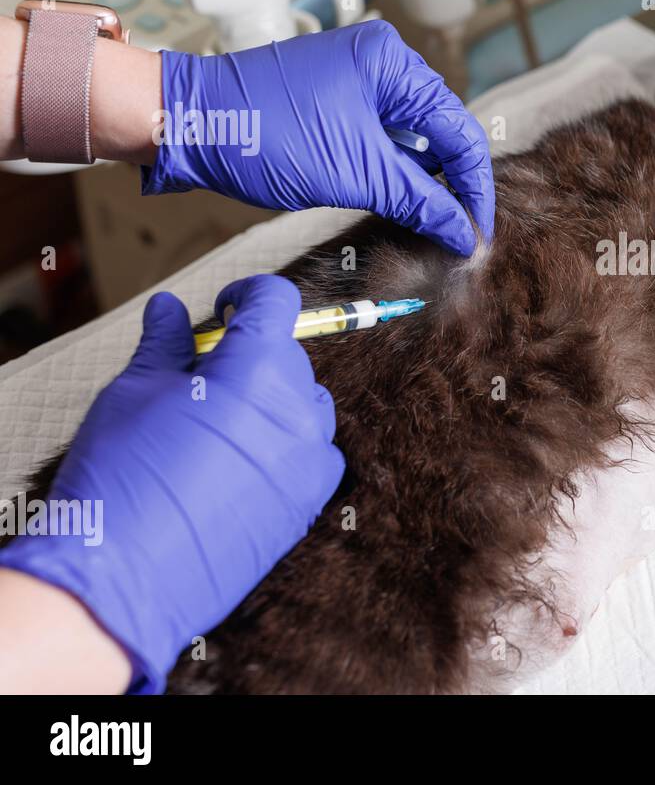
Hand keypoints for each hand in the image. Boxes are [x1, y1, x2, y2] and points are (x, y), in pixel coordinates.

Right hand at [0, 275, 344, 692]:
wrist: (126, 578)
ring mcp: (311, 458)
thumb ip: (165, 344)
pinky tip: (239, 466)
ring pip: (305, 405)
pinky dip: (285, 446)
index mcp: (256, 369)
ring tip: (217, 428)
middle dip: (250, 356)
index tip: (223, 308)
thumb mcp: (133, 393)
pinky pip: (313, 453)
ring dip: (272, 401)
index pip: (277, 302)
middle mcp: (297, 409)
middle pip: (289, 357)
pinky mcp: (311, 500)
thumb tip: (172, 309)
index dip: (248, 295)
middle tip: (200, 380)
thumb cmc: (123, 477)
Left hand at [147, 20, 492, 255]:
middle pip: (441, 134)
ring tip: (432, 227)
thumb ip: (420, 203)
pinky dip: (393, 174)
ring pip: (413, 141)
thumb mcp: (355, 174)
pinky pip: (383, 140)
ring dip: (422, 184)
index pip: (459, 130)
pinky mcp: (338, 103)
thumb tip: (465, 234)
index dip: (474, 187)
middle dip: (451, 186)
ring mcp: (358, 81)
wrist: (185, 124)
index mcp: (394, 63)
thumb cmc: (262, 133)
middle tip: (459, 236)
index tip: (479, 231)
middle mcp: (383, 63)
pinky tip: (400, 205)